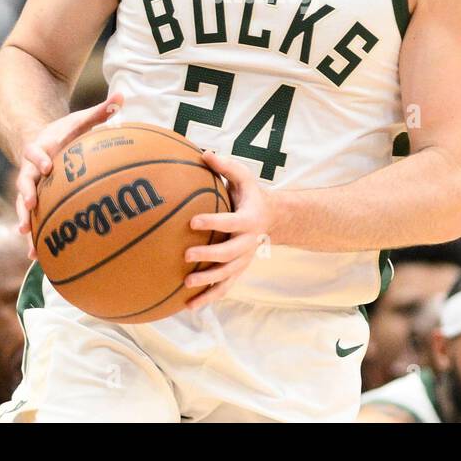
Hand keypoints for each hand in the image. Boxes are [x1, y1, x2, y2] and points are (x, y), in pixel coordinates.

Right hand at [14, 92, 122, 258]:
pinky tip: (37, 260)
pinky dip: (34, 238)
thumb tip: (123, 96)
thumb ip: (100, 110)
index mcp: (41, 149)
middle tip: (30, 206)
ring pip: (23, 208)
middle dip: (25, 195)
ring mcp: (29, 187)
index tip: (46, 166)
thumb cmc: (64, 132)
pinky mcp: (32, 201)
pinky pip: (32, 221)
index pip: (36, 152)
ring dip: (26, 224)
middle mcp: (30, 170)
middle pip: (24, 183)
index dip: (39, 158)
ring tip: (28, 243)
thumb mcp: (79, 120)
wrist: (35, 140)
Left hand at [183, 150, 274, 311]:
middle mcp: (248, 242)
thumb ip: (225, 166)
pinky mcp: (239, 270)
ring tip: (186, 284)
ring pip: (227, 275)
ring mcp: (244, 259)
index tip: (192, 222)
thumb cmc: (250, 194)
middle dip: (209, 255)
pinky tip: (188, 307)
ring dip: (208, 281)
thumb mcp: (243, 176)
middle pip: (229, 253)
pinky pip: (225, 287)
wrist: (274, 217)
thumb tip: (202, 153)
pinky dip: (209, 298)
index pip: (230, 222)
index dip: (213, 222)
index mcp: (248, 219)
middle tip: (186, 255)